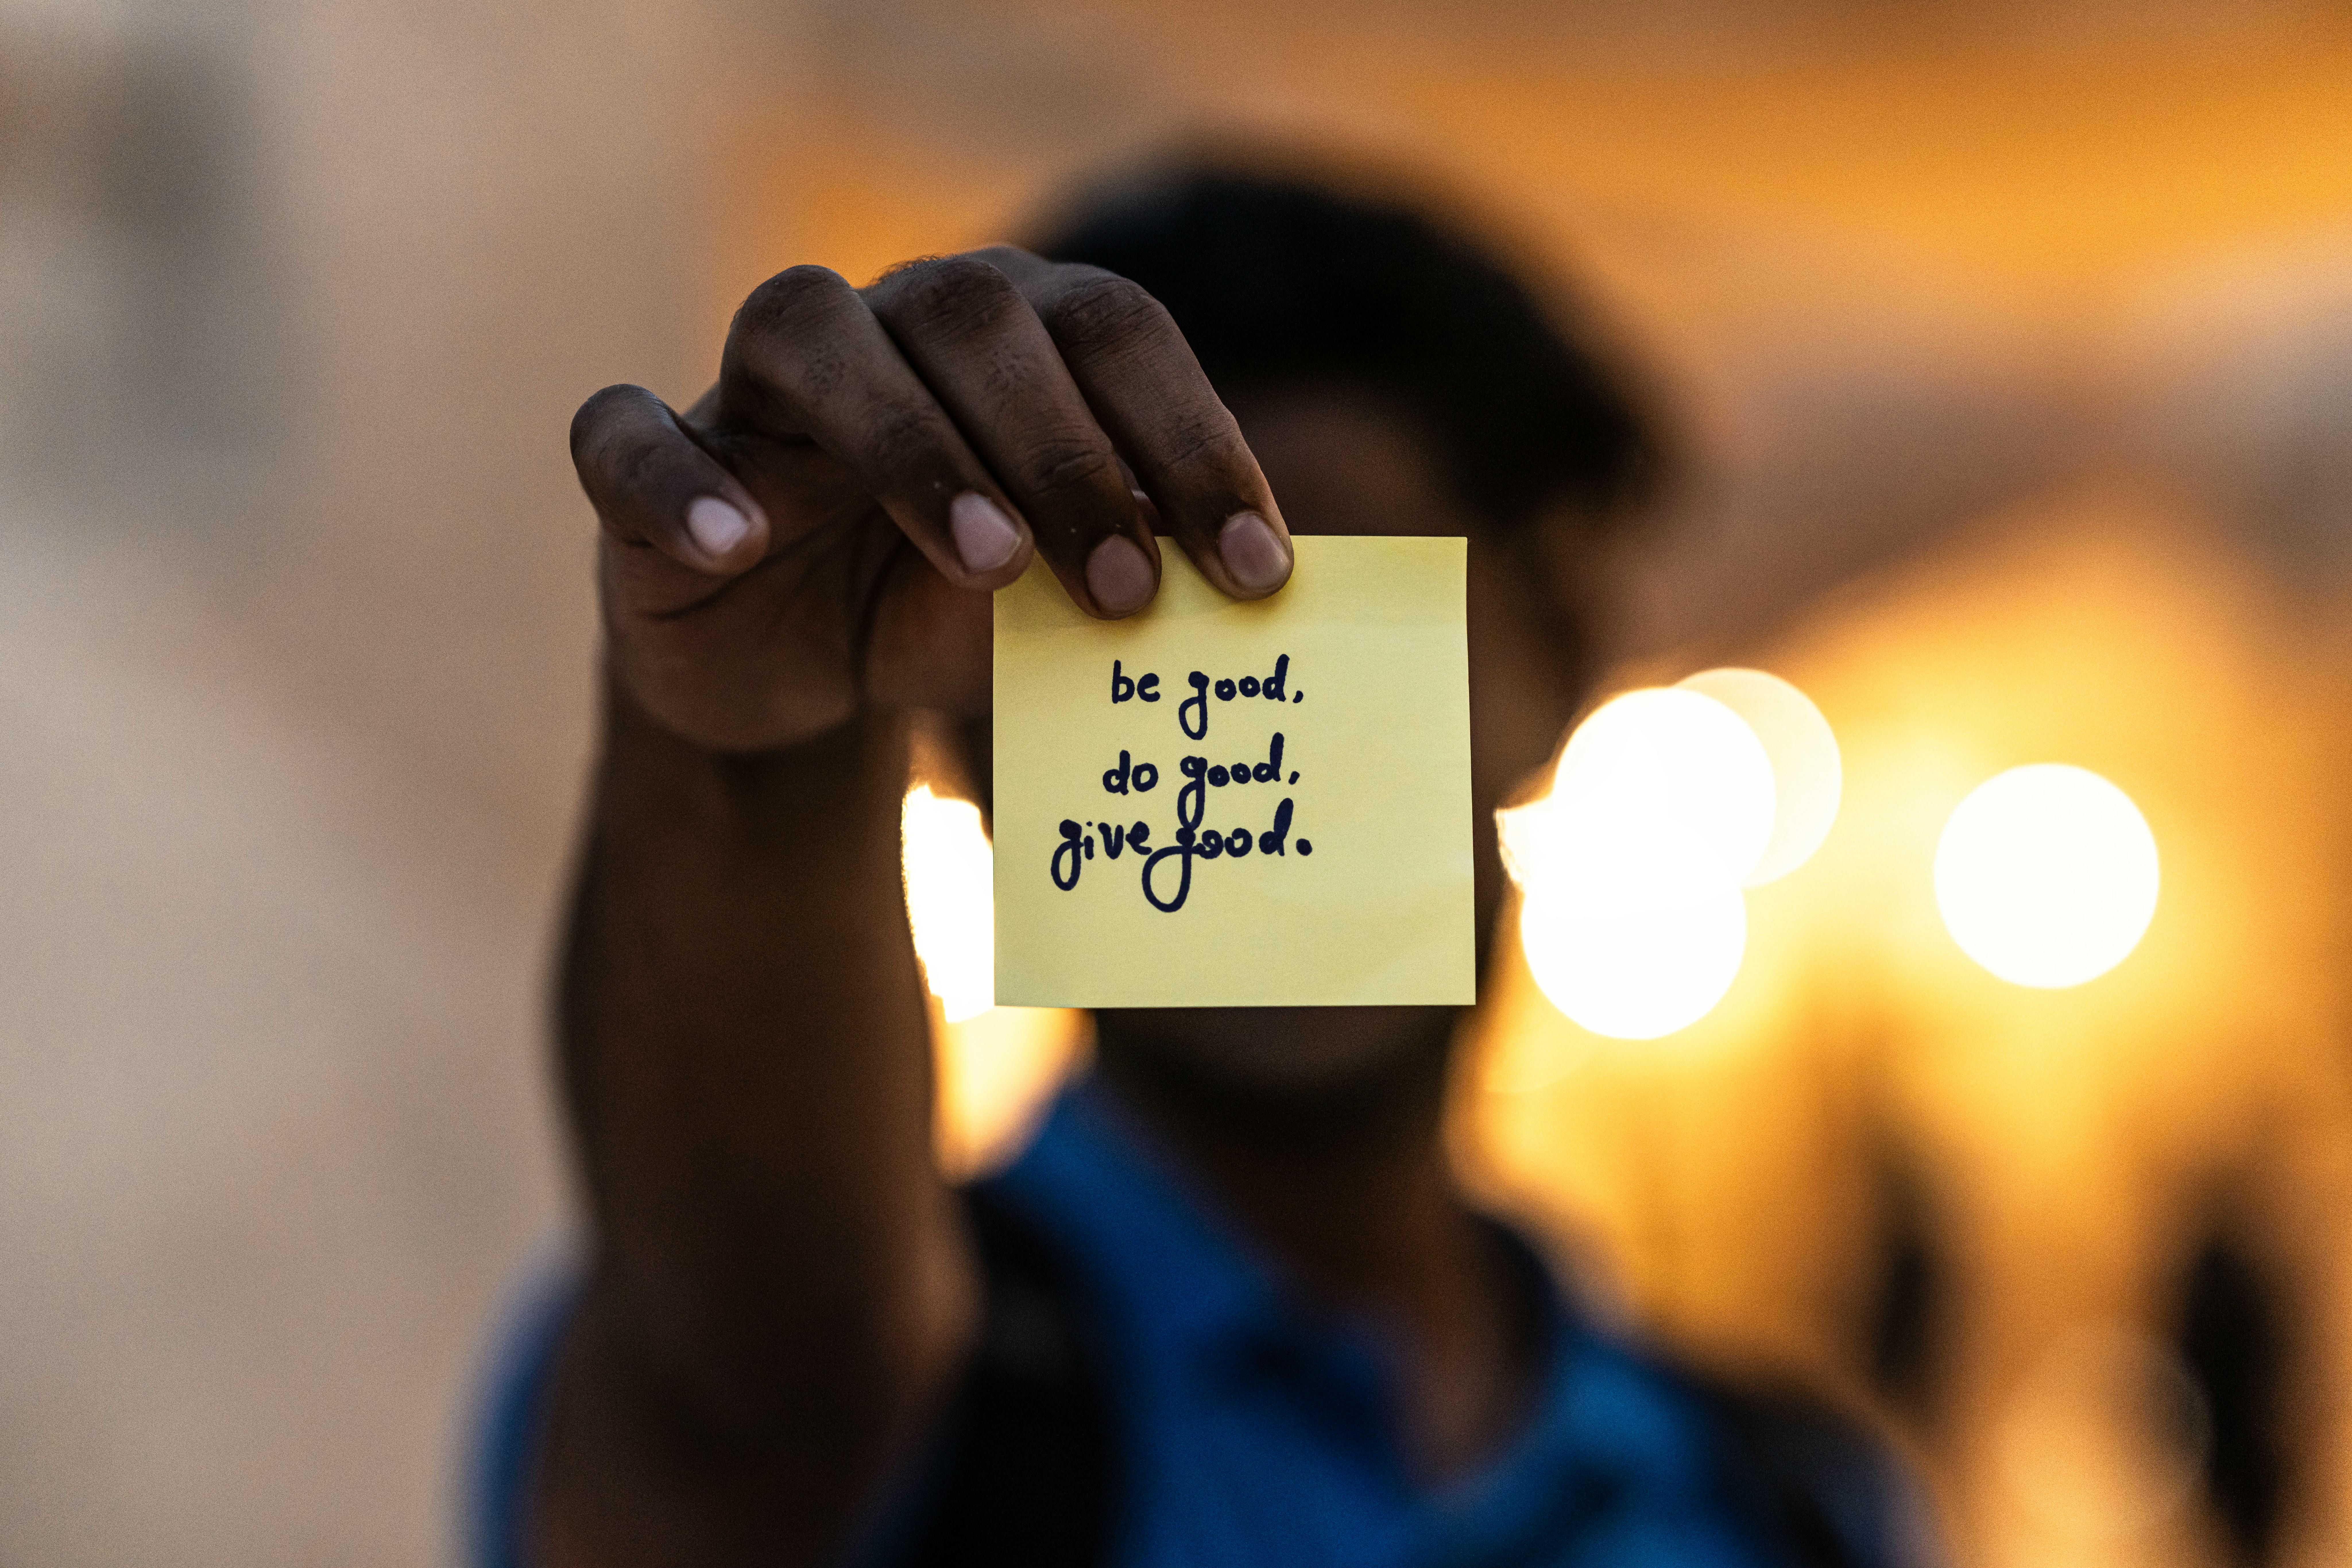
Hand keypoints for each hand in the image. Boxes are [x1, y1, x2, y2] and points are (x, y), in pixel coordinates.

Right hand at [567, 247, 1294, 753]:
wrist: (807, 679)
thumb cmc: (948, 613)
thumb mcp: (1052, 602)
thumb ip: (1130, 577)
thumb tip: (1251, 599)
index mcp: (1009, 331)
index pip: (1114, 331)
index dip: (1193, 442)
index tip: (1254, 572)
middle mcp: (885, 320)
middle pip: (977, 317)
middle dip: (1067, 454)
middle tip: (1129, 591)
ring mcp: (754, 387)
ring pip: (811, 334)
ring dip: (911, 444)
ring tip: (991, 563)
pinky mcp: (643, 461)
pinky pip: (627, 434)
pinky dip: (678, 480)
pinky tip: (735, 545)